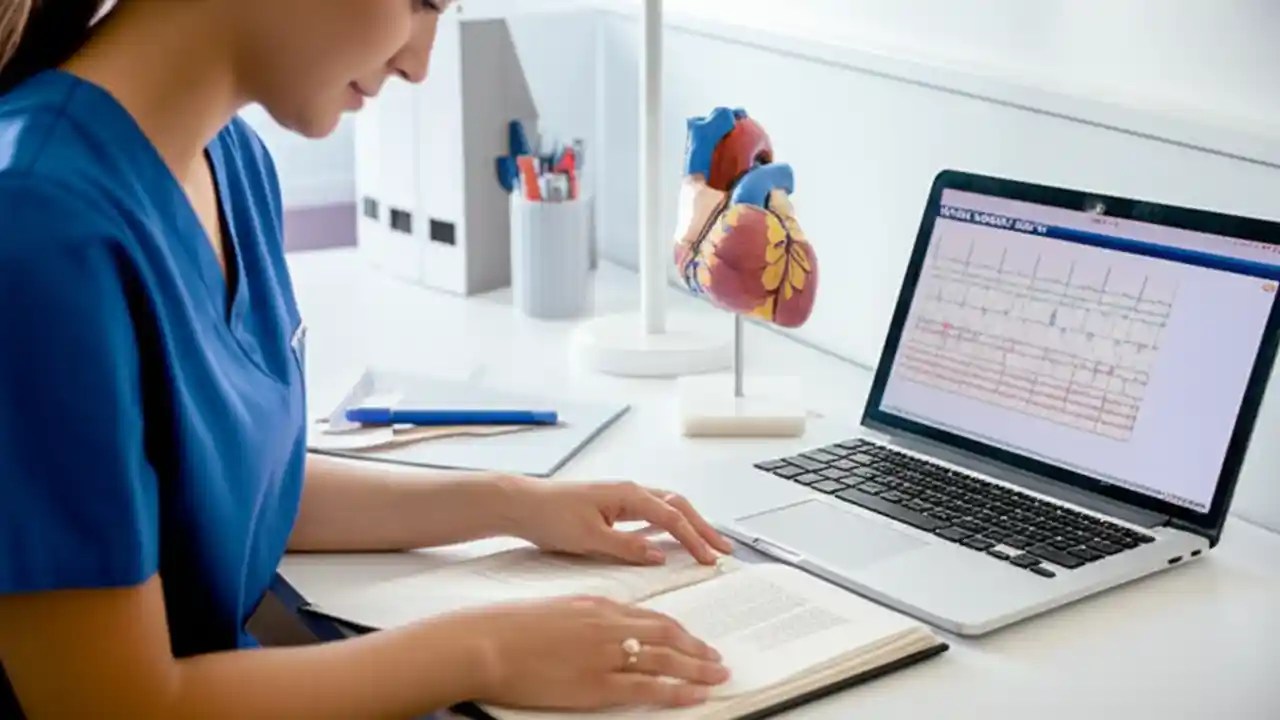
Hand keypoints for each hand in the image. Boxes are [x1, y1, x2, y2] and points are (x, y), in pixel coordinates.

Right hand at [461, 594, 729, 709]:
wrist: (487, 642)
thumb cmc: (511, 628)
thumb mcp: (558, 608)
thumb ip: (587, 616)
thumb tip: (606, 625)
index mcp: (599, 605)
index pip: (651, 616)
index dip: (679, 630)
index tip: (693, 639)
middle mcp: (609, 626)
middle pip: (667, 635)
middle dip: (697, 648)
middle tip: (717, 659)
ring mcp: (605, 654)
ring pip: (666, 660)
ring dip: (697, 669)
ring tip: (717, 676)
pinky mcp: (597, 683)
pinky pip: (648, 687)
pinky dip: (677, 691)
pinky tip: (694, 695)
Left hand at [504, 479, 734, 565]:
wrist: (521, 503)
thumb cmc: (550, 515)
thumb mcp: (589, 538)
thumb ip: (627, 547)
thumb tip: (660, 554)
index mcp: (628, 495)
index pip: (672, 517)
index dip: (694, 539)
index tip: (710, 559)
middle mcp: (630, 491)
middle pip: (679, 506)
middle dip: (704, 528)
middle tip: (725, 549)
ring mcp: (623, 497)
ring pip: (668, 507)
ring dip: (690, 524)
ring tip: (709, 543)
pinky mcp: (614, 506)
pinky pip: (652, 513)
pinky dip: (671, 523)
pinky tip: (675, 537)